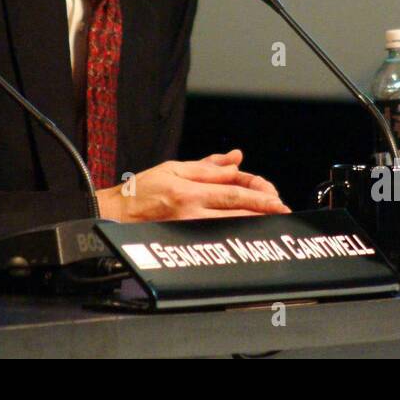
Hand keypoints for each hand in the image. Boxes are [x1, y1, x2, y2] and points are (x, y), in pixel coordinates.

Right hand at [96, 149, 290, 221]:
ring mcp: (189, 229)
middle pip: (236, 211)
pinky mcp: (185, 240)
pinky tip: (247, 230)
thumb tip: (236, 158)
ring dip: (253, 222)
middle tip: (282, 211)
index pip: (232, 192)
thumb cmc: (141, 190)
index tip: (276, 198)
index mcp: (189, 191)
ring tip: (272, 219)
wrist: (116, 214)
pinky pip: (216, 235)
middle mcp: (191, 212)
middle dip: (263, 210)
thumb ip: (208, 166)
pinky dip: (235, 231)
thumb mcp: (175, 168)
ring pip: (230, 226)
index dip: (258, 195)